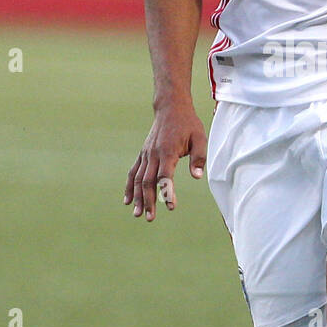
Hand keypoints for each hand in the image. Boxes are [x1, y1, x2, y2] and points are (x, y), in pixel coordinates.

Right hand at [124, 103, 207, 219]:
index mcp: (168, 151)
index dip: (166, 191)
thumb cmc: (188, 124)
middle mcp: (153, 154)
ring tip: (137, 214)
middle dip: (148, 201)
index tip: (171, 206)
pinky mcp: (143, 154)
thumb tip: (197, 176)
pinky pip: (133, 172)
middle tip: (150, 218)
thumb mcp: (200, 138)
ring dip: (137, 197)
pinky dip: (129, 187)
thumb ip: (199, 157)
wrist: (171, 108)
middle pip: (148, 181)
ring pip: (138, 179)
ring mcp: (146, 154)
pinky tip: (127, 201)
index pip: (165, 176)